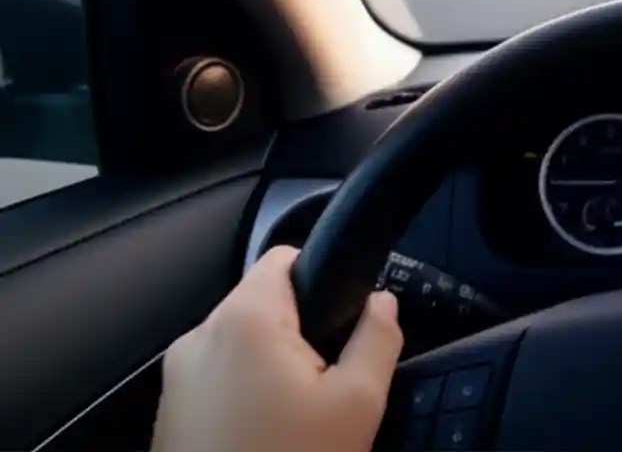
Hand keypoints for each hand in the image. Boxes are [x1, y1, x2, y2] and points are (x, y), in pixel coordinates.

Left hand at [152, 246, 403, 451]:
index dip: (324, 275)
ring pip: (241, 344)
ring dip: (273, 364)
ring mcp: (177, 376)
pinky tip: (268, 436)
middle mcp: (200, 336)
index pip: (285, 257)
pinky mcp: (170, 411)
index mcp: (245, 320)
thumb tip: (383, 301)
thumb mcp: (358, 404)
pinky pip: (218, 378)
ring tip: (299, 418)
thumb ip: (378, 338)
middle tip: (330, 382)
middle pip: (263, 301)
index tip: (345, 319)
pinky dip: (246, 393)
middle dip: (301, 331)